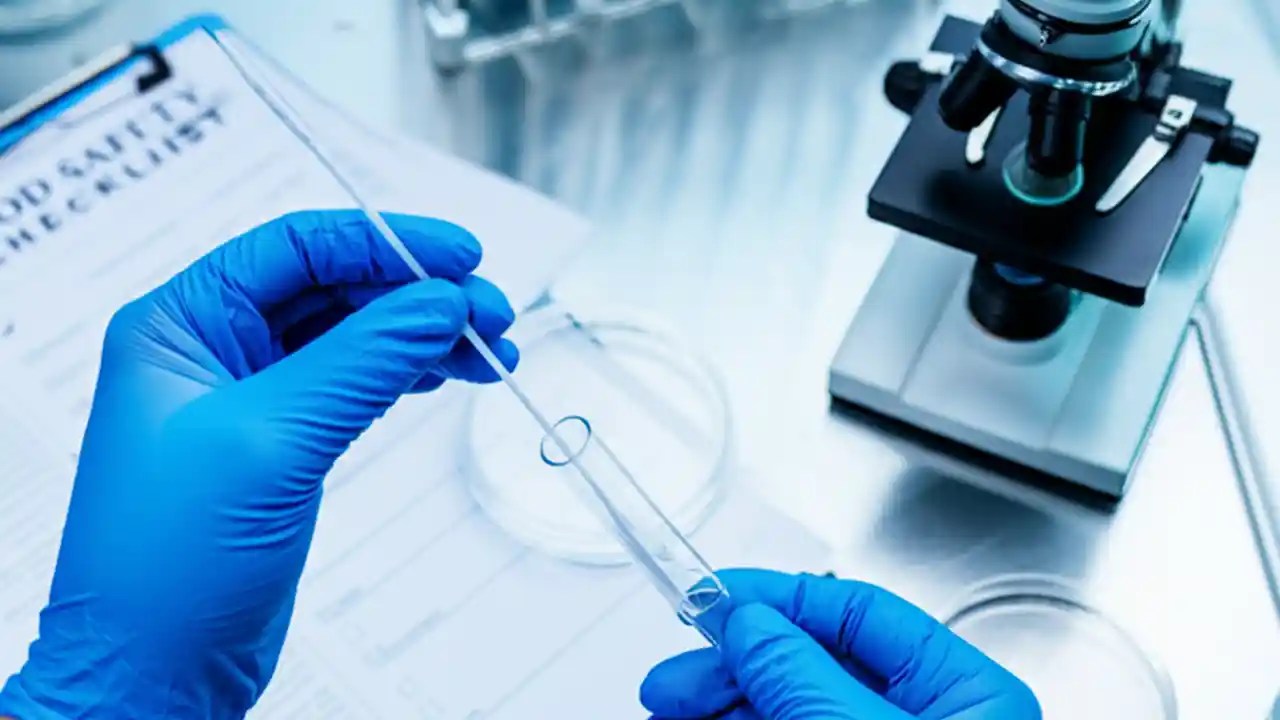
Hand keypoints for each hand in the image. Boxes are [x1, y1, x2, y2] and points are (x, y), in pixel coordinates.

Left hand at [0, 211, 517, 718]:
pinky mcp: (286, 444)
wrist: (154, 673)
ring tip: (493, 352)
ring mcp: (252, 397)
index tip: (463, 255)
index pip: (296, 248)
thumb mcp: (271, 440)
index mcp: (180, 324)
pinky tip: (449, 376)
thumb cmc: (169, 562)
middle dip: (419, 296)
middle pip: (335, 288)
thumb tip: (441, 302)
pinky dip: (410, 376)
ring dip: (426, 338)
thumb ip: (362, 360)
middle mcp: (212, 349)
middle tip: (493, 315)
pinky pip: (359, 383)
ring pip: (356, 337)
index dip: (386, 242)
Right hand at [641, 570, 1040, 719]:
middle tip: (671, 681)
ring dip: (722, 703)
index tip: (710, 598)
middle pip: (812, 665)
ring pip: (788, 708)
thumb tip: (749, 619)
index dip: (775, 600)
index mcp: (964, 693)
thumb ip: (801, 673)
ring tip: (667, 712)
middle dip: (732, 666)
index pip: (857, 613)